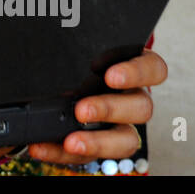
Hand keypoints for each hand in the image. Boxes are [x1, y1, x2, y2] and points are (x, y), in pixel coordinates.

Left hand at [26, 49, 166, 165]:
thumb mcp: (76, 50)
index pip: (153, 69)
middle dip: (110, 109)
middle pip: (141, 108)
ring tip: (71, 141)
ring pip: (126, 140)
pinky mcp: (99, 146)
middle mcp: (133, 100)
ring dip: (98, 142)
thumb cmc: (74, 63)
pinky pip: (88, 157)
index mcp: (132, 71)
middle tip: (82, 110)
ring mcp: (120, 126)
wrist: (57, 87)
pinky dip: (60, 153)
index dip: (136, 72)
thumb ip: (73, 48)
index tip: (109, 75)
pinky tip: (41, 147)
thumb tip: (48, 35)